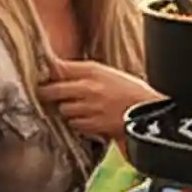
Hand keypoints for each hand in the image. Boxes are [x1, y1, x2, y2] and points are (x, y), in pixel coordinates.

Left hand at [37, 59, 161, 150]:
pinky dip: (78, 123)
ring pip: (63, 109)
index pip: (58, 67)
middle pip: (52, 90)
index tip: (42, 76)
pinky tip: (89, 119)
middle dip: (47, 93)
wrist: (149, 111)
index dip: (47, 72)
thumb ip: (83, 71)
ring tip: (79, 108)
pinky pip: (74, 124)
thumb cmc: (130, 91)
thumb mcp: (108, 73)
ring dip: (67, 110)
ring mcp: (89, 107)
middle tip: (44, 94)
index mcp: (93, 70)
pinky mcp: (92, 124)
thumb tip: (57, 69)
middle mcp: (88, 87)